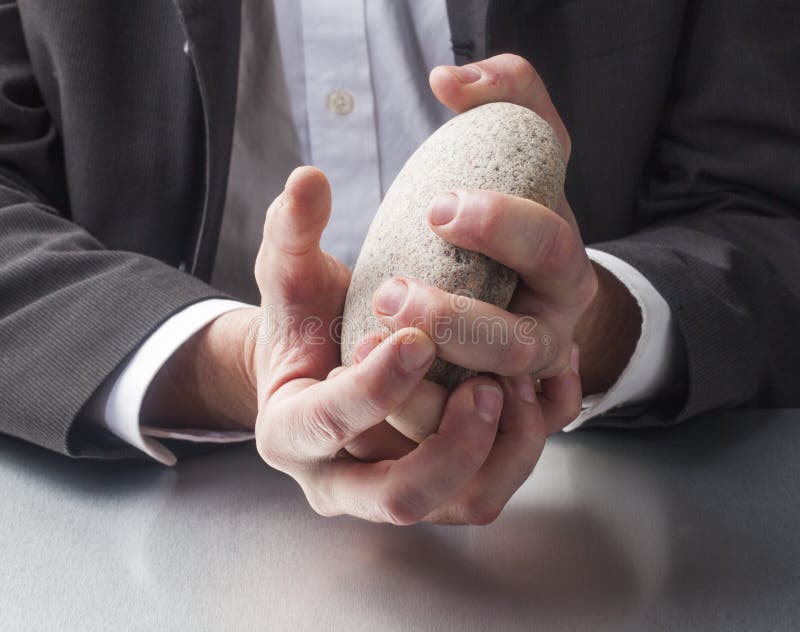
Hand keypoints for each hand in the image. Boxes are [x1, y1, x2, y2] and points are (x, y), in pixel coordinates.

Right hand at [252, 167, 556, 523]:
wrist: (316, 367)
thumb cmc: (305, 322)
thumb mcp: (291, 277)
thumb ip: (292, 232)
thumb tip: (307, 180)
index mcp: (289, 430)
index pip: (327, 424)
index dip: (375, 386)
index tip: (417, 337)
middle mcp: (337, 480)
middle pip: (399, 498)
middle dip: (449, 446)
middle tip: (485, 386)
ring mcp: (390, 491)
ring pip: (459, 504)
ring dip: (499, 451)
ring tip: (521, 387)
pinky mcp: (436, 489)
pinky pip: (488, 490)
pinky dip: (520, 448)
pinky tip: (538, 393)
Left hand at [366, 54, 639, 447]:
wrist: (505, 292)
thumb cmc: (506, 218)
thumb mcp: (514, 150)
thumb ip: (500, 96)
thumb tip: (448, 79)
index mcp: (560, 267)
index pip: (550, 245)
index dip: (502, 226)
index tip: (438, 204)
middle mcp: (549, 331)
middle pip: (519, 343)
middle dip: (459, 319)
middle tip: (391, 292)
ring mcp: (522, 383)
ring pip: (493, 400)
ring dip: (436, 380)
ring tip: (375, 339)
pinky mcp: (491, 419)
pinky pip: (469, 433)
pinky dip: (431, 418)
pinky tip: (378, 386)